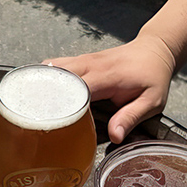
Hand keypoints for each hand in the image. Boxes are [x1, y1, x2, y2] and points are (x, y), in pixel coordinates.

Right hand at [44, 32, 176, 143]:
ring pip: (52, 70)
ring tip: (32, 106)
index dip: (62, 105)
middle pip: (57, 78)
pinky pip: (55, 67)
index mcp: (107, 77)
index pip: (75, 89)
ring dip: (41, 86)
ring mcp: (83, 60)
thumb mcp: (151, 101)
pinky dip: (45, 79)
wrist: (154, 50)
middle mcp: (90, 65)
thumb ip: (131, 117)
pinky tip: (41, 93)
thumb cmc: (152, 76)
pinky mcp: (79, 60)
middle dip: (44, 97)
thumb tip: (115, 136)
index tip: (51, 121)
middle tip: (34, 118)